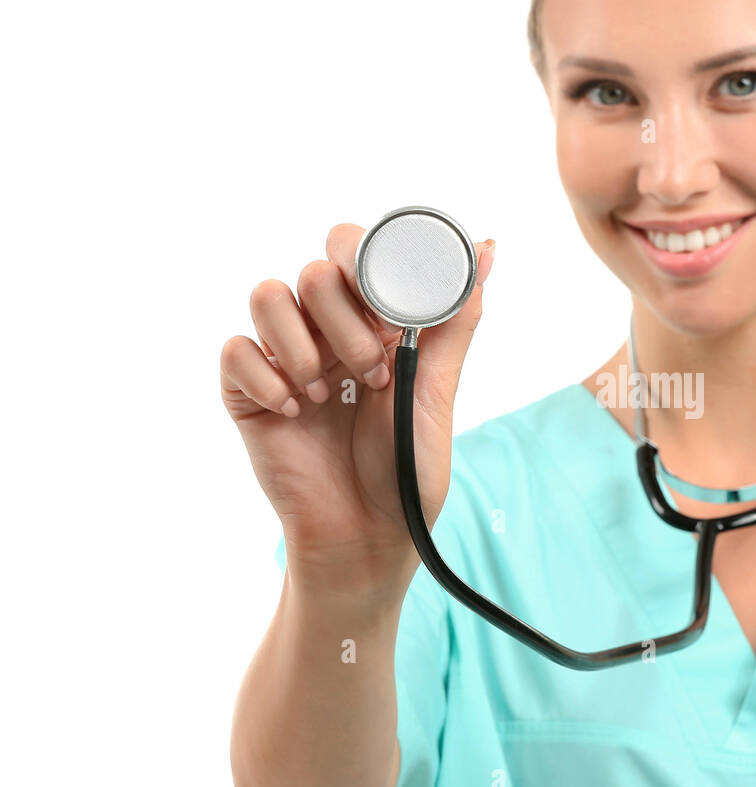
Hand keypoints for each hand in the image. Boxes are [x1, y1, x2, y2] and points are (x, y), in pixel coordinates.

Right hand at [220, 222, 494, 588]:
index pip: (356, 249)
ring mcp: (286, 358)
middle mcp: (328, 330)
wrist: (367, 537)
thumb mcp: (438, 392)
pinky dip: (267, 379)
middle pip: (315, 268)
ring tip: (327, 394)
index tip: (391, 315)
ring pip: (269, 295)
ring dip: (303, 345)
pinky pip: (236, 350)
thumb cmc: (407, 468)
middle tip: (370, 375)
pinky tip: (295, 413)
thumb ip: (455, 320)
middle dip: (346, 320)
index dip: (369, 266)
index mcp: (376, 322)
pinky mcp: (248, 391)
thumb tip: (488, 249)